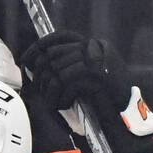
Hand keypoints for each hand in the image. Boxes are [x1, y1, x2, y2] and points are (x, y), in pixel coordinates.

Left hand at [20, 31, 152, 152]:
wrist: (125, 116)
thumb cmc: (103, 100)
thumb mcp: (85, 79)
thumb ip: (68, 67)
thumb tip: (37, 63)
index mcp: (95, 45)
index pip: (62, 36)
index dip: (42, 45)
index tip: (27, 58)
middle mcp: (97, 48)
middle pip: (55, 55)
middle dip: (43, 76)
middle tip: (43, 92)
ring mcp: (98, 61)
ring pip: (58, 71)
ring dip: (52, 91)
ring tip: (55, 104)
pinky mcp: (97, 76)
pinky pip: (68, 83)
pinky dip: (62, 97)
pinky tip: (65, 105)